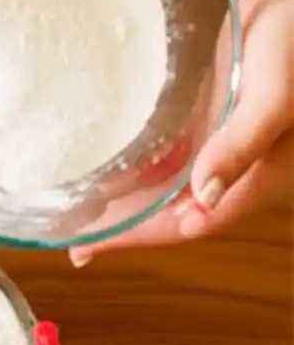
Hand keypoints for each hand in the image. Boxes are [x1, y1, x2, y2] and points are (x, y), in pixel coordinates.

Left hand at [70, 0, 293, 265]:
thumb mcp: (277, 98)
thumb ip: (242, 144)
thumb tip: (203, 196)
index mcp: (253, 178)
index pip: (187, 222)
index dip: (138, 236)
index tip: (90, 246)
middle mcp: (229, 169)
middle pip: (169, 211)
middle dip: (123, 227)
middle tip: (70, 239)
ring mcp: (214, 144)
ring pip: (164, 185)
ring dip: (126, 200)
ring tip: (75, 210)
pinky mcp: (203, 119)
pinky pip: (165, 151)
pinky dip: (136, 163)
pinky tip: (105, 163)